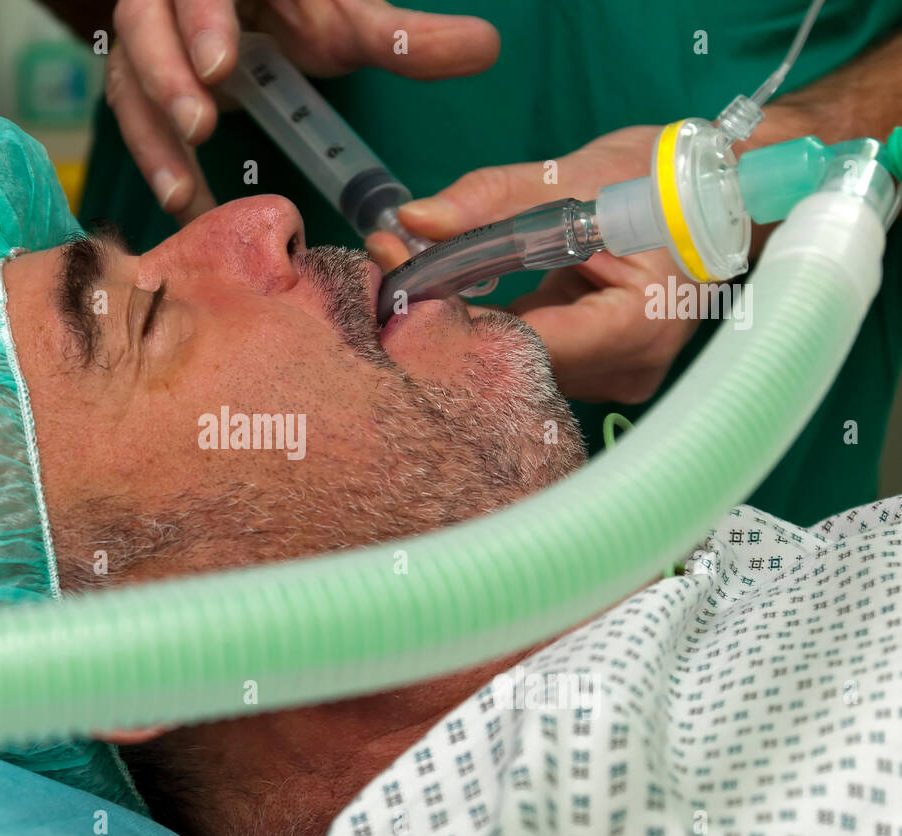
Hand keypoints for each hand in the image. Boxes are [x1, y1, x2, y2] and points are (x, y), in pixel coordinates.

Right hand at [106, 0, 499, 222]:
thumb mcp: (347, 18)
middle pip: (144, 23)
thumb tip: (486, 48)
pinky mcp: (138, 85)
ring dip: (153, 134)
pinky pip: (132, 122)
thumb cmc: (296, 8)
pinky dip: (155, 164)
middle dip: (166, 74)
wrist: (246, 17)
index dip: (201, 22)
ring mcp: (147, 41)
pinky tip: (184, 205)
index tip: (222, 67)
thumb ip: (400, 36)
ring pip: (127, 78)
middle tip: (200, 122)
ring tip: (183, 189)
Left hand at [367, 125, 706, 403]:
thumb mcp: (574, 176)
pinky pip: (536, 359)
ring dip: (468, 327)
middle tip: (390, 276)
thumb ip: (490, 200)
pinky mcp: (605, 374)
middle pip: (516, 366)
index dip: (454, 322)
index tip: (398, 287)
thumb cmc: (662, 179)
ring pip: (519, 369)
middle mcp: (629, 369)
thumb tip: (412, 220)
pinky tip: (462, 302)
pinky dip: (498, 330)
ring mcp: (620, 378)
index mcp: (634, 326)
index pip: (523, 346)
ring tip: (417, 281)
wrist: (725, 191)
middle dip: (448, 322)